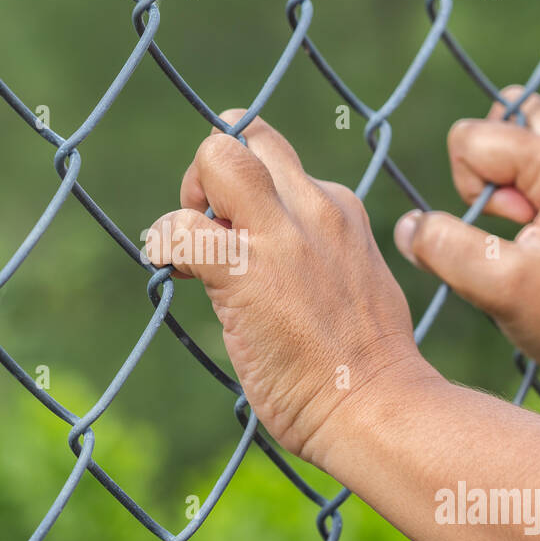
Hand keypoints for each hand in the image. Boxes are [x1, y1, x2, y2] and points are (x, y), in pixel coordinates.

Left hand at [145, 110, 434, 468]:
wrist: (376, 408)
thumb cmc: (366, 366)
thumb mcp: (355, 281)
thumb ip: (320, 253)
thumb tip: (281, 262)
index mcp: (340, 209)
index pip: (277, 159)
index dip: (243, 185)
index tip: (237, 231)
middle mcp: (314, 208)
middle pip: (246, 133)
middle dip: (209, 168)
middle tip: (207, 225)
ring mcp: (281, 236)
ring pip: (216, 155)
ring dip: (186, 198)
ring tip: (192, 250)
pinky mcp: (244, 271)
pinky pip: (180, 229)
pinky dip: (163, 245)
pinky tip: (173, 274)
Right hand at [393, 86, 539, 390]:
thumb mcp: (498, 289)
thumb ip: (442, 248)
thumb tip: (408, 225)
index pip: (472, 137)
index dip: (464, 188)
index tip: (499, 234)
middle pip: (508, 113)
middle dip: (489, 166)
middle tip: (510, 223)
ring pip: (532, 139)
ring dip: (512, 180)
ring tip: (528, 235)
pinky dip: (536, 198)